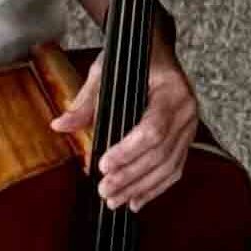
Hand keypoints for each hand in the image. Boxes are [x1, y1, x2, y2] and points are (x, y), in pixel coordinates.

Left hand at [50, 50, 199, 210]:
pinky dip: (155, 187)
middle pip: (160, 153)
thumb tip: (61, 125)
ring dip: (140, 187)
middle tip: (104, 190)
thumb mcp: (105, 71)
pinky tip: (136, 201)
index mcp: (171, 90)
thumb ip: (85, 101)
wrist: (156, 49)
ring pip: (169, 166)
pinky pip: (175, 168)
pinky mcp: (187, 138)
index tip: (103, 165)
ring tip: (115, 200)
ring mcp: (190, 126)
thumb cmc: (132, 57)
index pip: (153, 129)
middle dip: (130, 176)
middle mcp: (186, 110)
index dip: (128, 151)